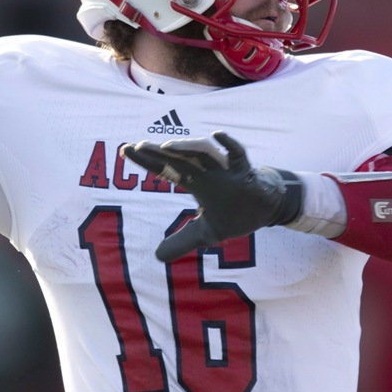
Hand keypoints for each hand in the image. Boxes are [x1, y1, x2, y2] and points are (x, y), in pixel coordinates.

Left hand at [121, 131, 301, 260]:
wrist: (267, 208)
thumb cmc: (235, 212)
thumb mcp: (206, 234)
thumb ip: (182, 241)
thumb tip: (157, 257)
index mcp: (194, 181)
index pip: (165, 168)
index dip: (146, 160)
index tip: (124, 150)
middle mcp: (206, 171)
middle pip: (178, 157)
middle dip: (157, 151)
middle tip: (135, 146)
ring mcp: (225, 169)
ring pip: (203, 152)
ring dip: (185, 148)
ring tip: (165, 147)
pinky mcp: (246, 171)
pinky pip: (238, 154)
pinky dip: (228, 144)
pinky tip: (217, 134)